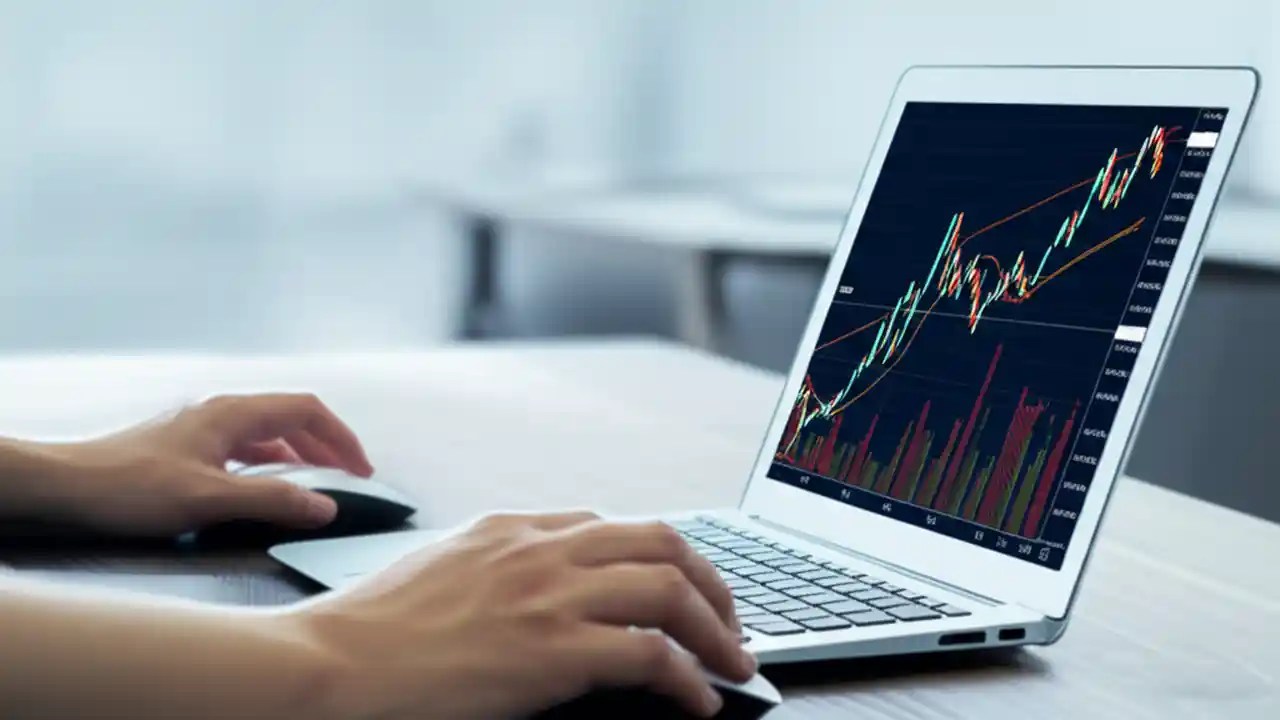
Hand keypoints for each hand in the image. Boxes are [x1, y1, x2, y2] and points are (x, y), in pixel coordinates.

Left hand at [33, 393, 373, 534]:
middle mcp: (221, 412)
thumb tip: (325, 506)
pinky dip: (272, 465)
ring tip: (317, 485)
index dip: (341, 437)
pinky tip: (269, 489)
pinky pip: (246, 448)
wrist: (69, 485)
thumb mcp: (209, 499)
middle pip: (291, 418)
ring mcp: (204, 427)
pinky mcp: (189, 446)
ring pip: (268, 434)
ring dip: (300, 457)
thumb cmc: (131, 487)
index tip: (361, 469)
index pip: (306, 409)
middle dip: (327, 446)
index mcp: (232, 412)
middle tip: (350, 477)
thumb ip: (272, 501)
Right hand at [289, 512, 754, 719]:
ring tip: (734, 662)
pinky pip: (651, 656)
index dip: (664, 557)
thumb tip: (544, 592)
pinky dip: (688, 679)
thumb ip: (499, 566)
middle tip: (729, 621)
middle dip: (711, 581)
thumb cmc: (370, 630)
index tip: (685, 587)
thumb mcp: (442, 569)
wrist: (328, 663)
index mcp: (513, 528)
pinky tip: (696, 701)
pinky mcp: (552, 651)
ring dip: (717, 629)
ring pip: (670, 589)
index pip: (615, 526)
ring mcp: (548, 596)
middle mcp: (540, 549)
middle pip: (661, 542)